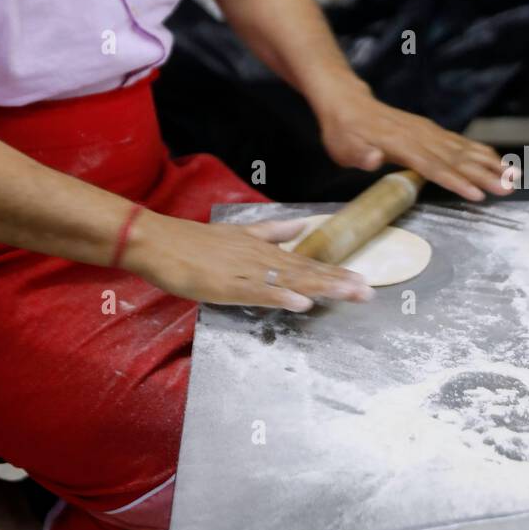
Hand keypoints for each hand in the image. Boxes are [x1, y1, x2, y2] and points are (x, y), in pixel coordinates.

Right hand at [121, 211, 374, 310]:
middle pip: (306, 271)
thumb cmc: (195, 242)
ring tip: (349, 294)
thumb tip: (300, 227)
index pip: (306, 263)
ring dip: (321, 287)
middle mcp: (260, 258)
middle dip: (339, 282)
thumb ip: (271, 232)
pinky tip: (302, 302)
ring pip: (290, 280)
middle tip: (369, 292)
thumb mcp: (238, 233)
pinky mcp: (227, 284)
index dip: (335, 273)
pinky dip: (281, 296)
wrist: (160, 241)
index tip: (362, 280)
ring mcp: (245, 270)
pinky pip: (258, 292)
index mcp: (264, 249)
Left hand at [315, 77, 509, 201]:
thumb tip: (372, 159)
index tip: (477, 194)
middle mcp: (419, 135)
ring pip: (463, 149)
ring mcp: (427, 131)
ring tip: (513, 177)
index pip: (431, 165)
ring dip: (489, 163)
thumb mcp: (342, 146)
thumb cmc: (344, 131)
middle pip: (456, 158)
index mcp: (399, 144)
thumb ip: (358, 154)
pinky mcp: (431, 130)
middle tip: (508, 189)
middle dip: (484, 175)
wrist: (348, 104)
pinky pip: (460, 142)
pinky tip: (497, 161)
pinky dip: (480, 151)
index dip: (455, 181)